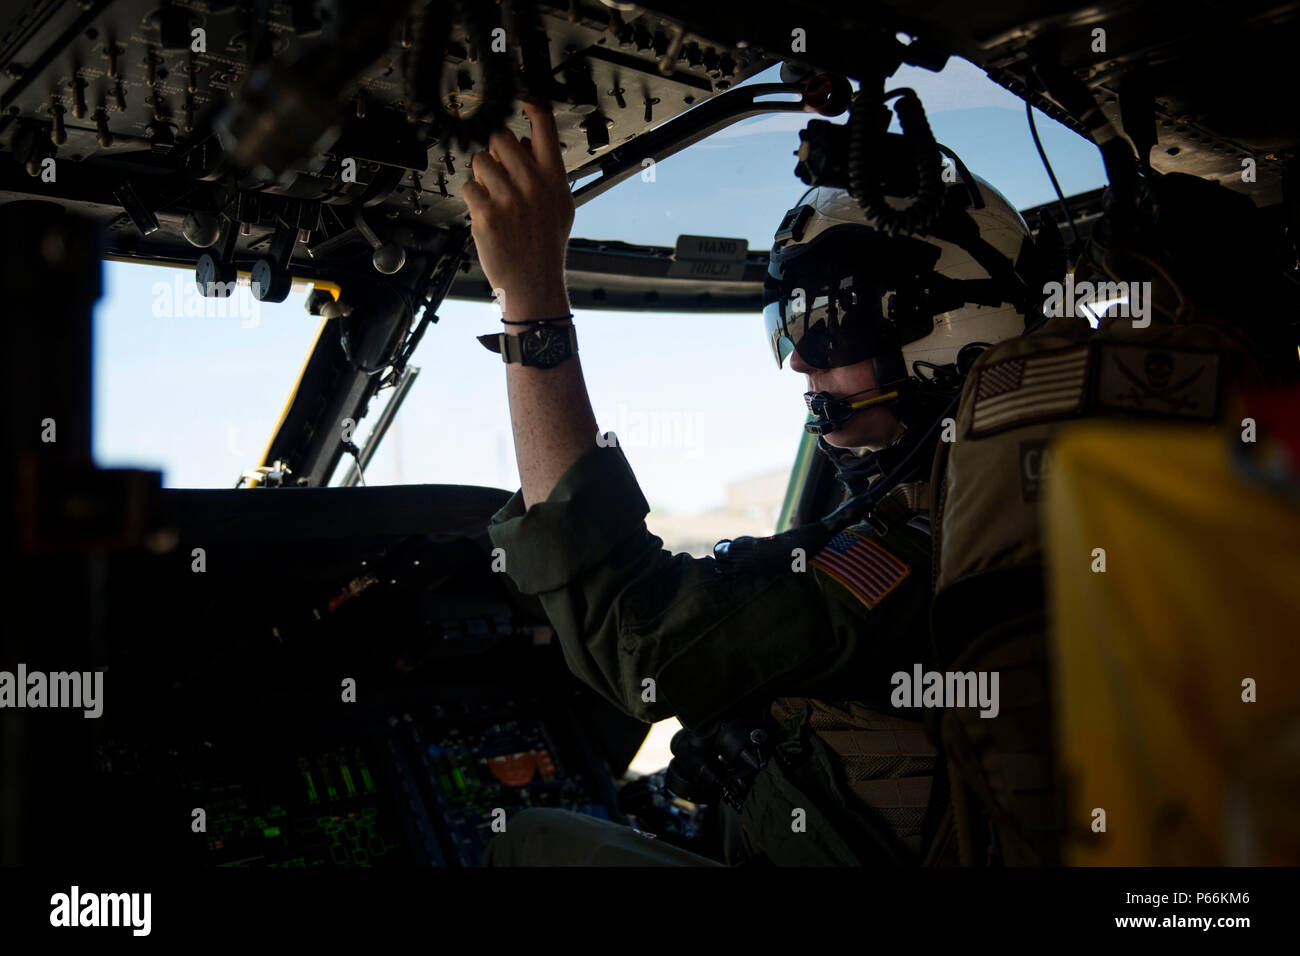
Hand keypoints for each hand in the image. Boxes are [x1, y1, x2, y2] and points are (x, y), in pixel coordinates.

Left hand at [461, 101, 575, 320]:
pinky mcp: (485, 214)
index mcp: (553, 178)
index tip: (520, 93)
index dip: (529, 101)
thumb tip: (520, 141)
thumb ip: (544, 172)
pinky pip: (469, 187)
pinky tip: (486, 214)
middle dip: (494, 148)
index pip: (544, 123)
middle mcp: (533, 184)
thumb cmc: (545, 246)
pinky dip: (473, 198)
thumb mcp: (559, 206)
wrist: (533, 284)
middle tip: (498, 169)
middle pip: (500, 136)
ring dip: (482, 175)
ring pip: (480, 160)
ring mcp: (508, 199)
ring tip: (493, 196)